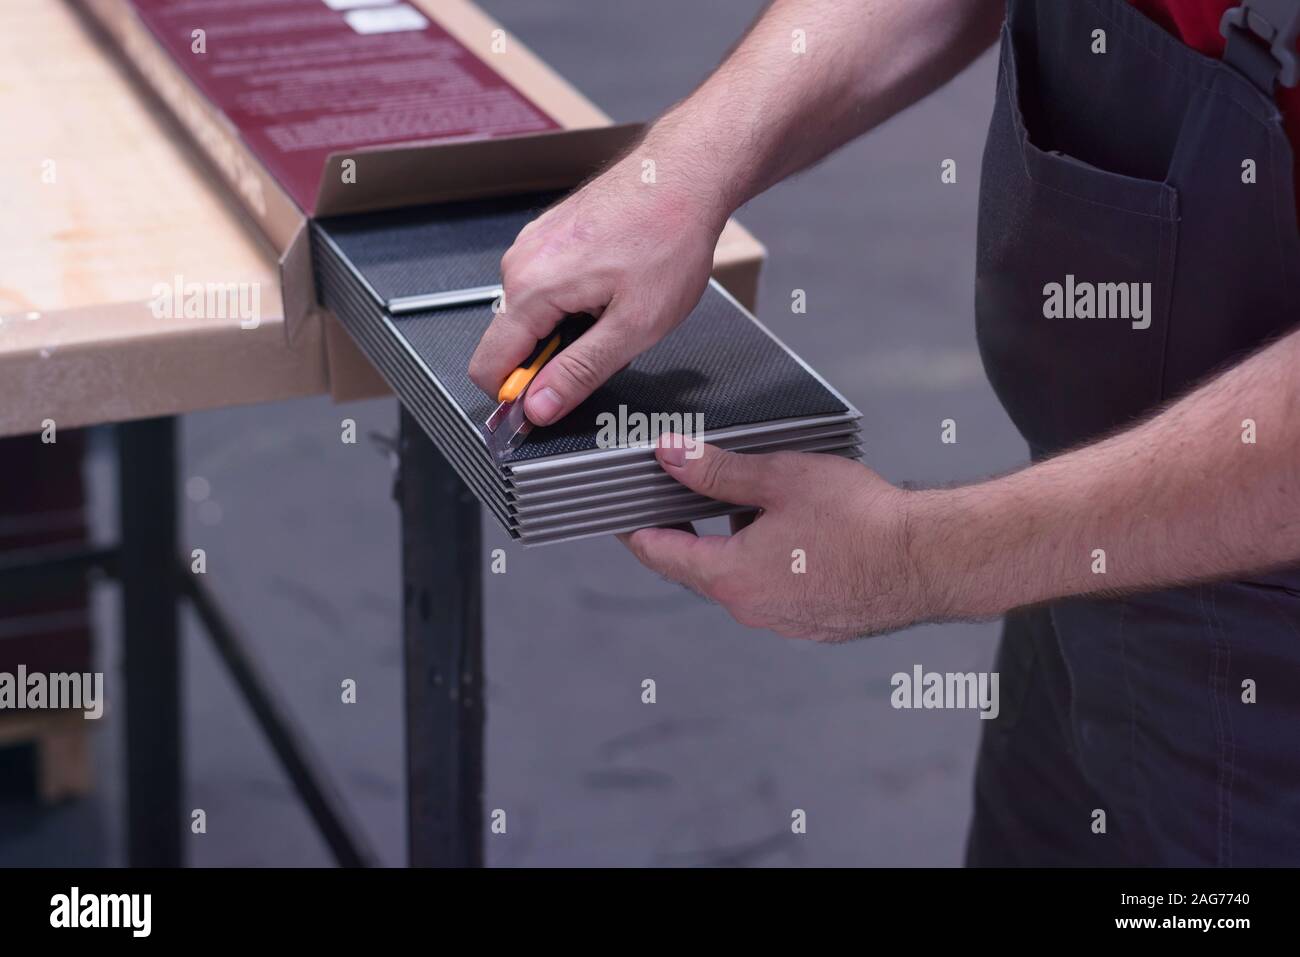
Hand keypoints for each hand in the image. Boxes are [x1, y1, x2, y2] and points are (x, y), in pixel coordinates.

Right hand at [468, 152, 724, 425]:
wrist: (684, 175)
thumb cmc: (668, 239)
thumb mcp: (634, 326)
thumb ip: (580, 372)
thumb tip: (539, 408)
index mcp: (532, 289)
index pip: (488, 366)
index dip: (516, 396)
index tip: (551, 402)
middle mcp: (520, 263)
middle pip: (511, 343)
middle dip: (553, 359)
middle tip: (609, 344)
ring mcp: (532, 245)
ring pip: (531, 316)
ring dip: (567, 330)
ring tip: (618, 309)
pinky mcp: (548, 236)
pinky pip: (545, 288)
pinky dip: (572, 302)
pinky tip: (613, 286)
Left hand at [619, 438, 937, 641]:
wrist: (930, 560)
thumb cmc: (863, 520)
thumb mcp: (779, 478)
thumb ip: (717, 470)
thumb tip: (671, 456)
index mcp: (731, 577)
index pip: (661, 555)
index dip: (636, 529)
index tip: (621, 513)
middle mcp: (752, 609)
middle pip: (698, 568)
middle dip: (690, 530)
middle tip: (688, 493)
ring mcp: (785, 622)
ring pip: (741, 579)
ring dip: (737, 545)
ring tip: (763, 503)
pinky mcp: (816, 624)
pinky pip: (777, 591)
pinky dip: (773, 563)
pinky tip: (800, 533)